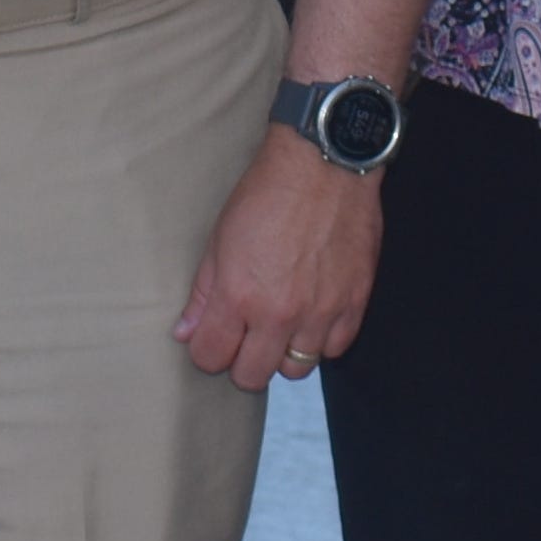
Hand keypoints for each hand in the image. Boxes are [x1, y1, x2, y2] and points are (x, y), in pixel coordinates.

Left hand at [173, 129, 380, 383]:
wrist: (323, 164)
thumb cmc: (267, 193)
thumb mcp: (220, 237)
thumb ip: (203, 292)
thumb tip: (185, 332)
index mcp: (238, 296)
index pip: (212, 358)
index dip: (207, 352)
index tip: (213, 339)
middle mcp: (279, 313)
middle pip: (252, 376)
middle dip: (242, 362)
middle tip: (245, 338)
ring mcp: (320, 312)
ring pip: (296, 369)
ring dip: (284, 353)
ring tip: (281, 326)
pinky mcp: (354, 303)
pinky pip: (335, 348)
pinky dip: (322, 340)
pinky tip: (312, 316)